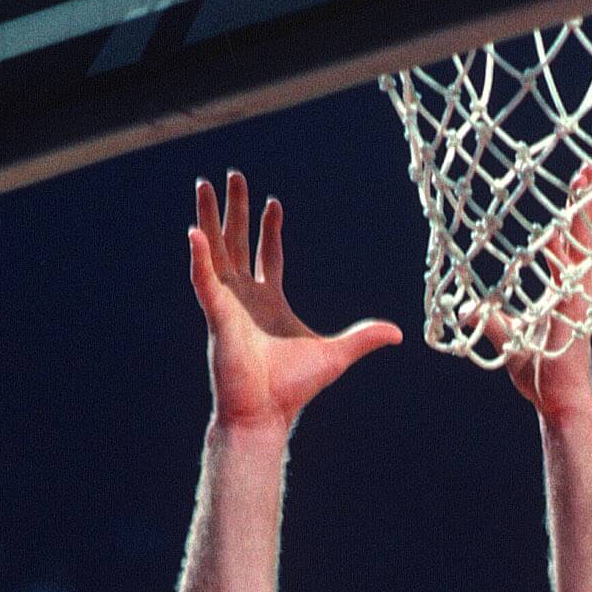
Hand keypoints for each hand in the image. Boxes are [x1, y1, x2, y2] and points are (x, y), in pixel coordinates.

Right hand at [188, 171, 400, 432]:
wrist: (265, 415)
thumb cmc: (291, 389)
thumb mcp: (336, 354)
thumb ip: (363, 338)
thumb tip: (397, 333)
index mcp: (270, 303)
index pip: (267, 256)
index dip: (269, 228)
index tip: (272, 202)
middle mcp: (245, 299)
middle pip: (238, 243)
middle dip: (236, 210)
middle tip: (234, 176)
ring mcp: (228, 305)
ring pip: (214, 251)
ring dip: (209, 218)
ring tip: (204, 185)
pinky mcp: (217, 317)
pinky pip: (204, 280)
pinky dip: (199, 257)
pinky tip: (194, 232)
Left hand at [472, 165, 591, 424]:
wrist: (558, 403)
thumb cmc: (540, 376)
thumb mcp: (509, 340)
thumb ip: (491, 321)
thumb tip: (468, 307)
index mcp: (563, 296)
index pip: (566, 250)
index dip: (568, 223)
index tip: (570, 193)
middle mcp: (574, 292)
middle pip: (582, 239)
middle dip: (584, 205)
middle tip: (586, 171)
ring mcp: (578, 299)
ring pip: (586, 247)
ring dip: (587, 214)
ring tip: (589, 180)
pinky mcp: (576, 310)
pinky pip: (579, 271)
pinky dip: (579, 248)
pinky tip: (576, 226)